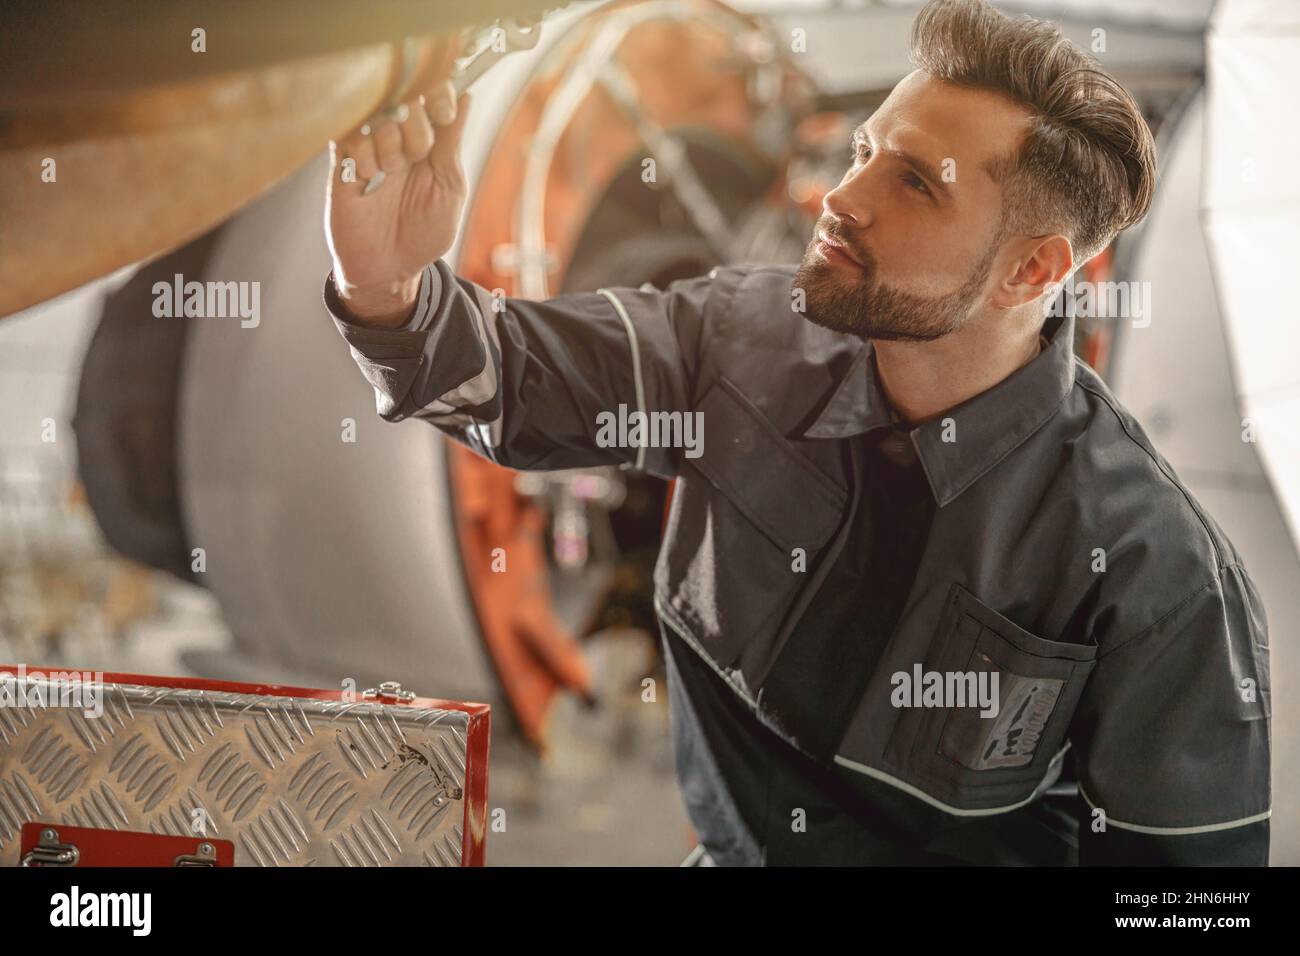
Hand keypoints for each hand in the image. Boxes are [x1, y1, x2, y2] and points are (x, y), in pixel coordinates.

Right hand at [325, 34, 471, 326]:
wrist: (389, 269)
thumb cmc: (423, 232)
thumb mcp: (449, 189)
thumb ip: (452, 143)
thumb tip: (466, 95)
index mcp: (428, 139)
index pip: (432, 93)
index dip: (439, 93)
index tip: (444, 113)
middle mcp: (397, 137)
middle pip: (403, 97)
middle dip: (415, 122)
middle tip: (417, 154)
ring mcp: (369, 148)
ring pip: (374, 114)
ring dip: (388, 140)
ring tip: (390, 172)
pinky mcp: (341, 163)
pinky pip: (346, 135)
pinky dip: (361, 150)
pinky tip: (368, 176)